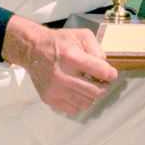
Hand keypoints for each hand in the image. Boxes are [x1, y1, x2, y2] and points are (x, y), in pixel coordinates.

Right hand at [2, 16, 116, 117]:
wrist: (32, 50)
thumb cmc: (59, 42)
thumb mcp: (81, 35)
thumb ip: (97, 49)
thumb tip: (105, 67)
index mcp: (72, 57)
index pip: (102, 72)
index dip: (111, 74)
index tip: (111, 74)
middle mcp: (62, 75)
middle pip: (96, 92)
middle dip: (104, 87)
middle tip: (102, 82)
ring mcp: (55, 89)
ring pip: (86, 103)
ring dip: (91, 95)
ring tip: (88, 85)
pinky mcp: (49, 98)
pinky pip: (74, 109)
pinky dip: (78, 102)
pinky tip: (75, 90)